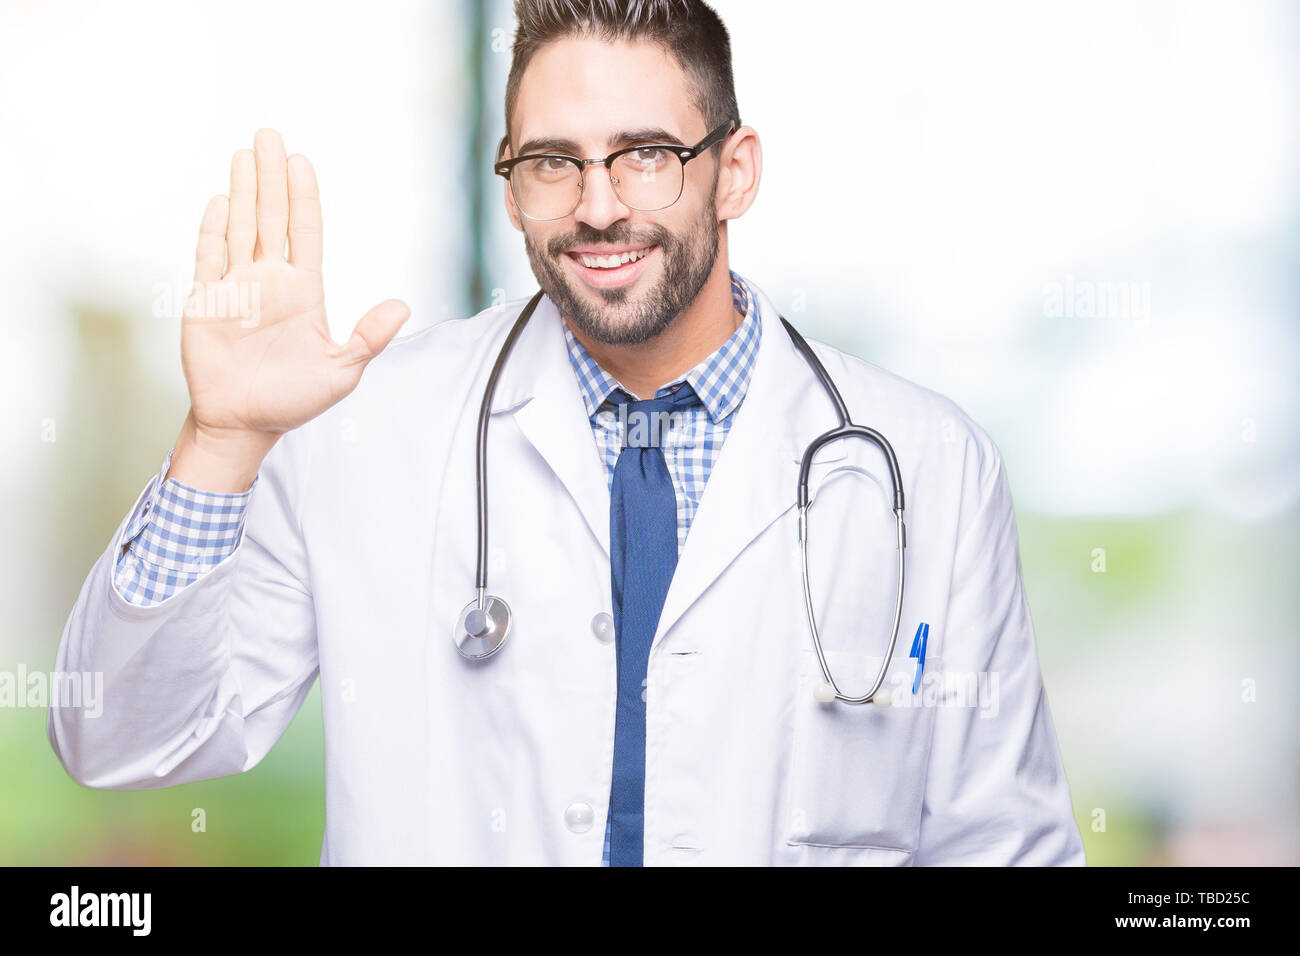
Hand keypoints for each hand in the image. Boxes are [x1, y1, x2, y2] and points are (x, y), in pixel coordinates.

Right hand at [181, 128, 409, 442]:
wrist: (245, 424)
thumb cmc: (294, 400)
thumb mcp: (342, 370)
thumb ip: (369, 337)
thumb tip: (403, 306)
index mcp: (304, 291)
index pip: (305, 232)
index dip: (303, 197)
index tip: (302, 161)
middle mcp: (270, 281)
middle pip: (271, 217)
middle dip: (270, 176)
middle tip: (270, 134)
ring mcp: (237, 287)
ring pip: (240, 227)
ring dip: (241, 190)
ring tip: (245, 152)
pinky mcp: (206, 301)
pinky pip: (209, 257)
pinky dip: (213, 229)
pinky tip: (219, 201)